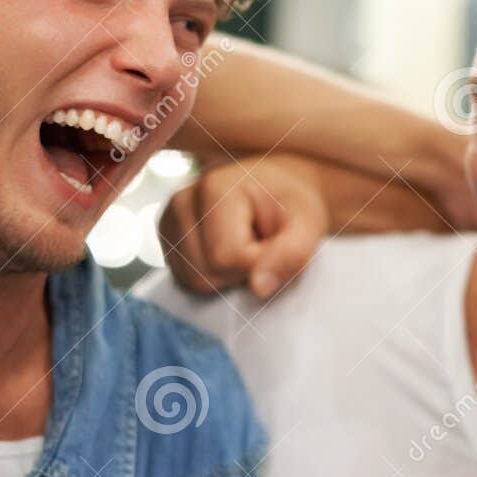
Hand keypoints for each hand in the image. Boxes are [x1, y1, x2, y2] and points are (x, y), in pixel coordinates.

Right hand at [159, 156, 328, 299]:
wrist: (276, 188)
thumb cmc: (292, 204)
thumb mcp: (308, 224)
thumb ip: (292, 254)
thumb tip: (259, 289)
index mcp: (214, 188)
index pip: (226, 258)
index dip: (258, 265)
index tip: (275, 243)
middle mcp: (181, 201)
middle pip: (204, 276)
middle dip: (241, 273)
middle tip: (261, 245)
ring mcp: (168, 221)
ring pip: (193, 283)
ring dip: (227, 277)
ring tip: (246, 247)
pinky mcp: (167, 240)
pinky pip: (186, 282)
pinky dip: (213, 277)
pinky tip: (228, 253)